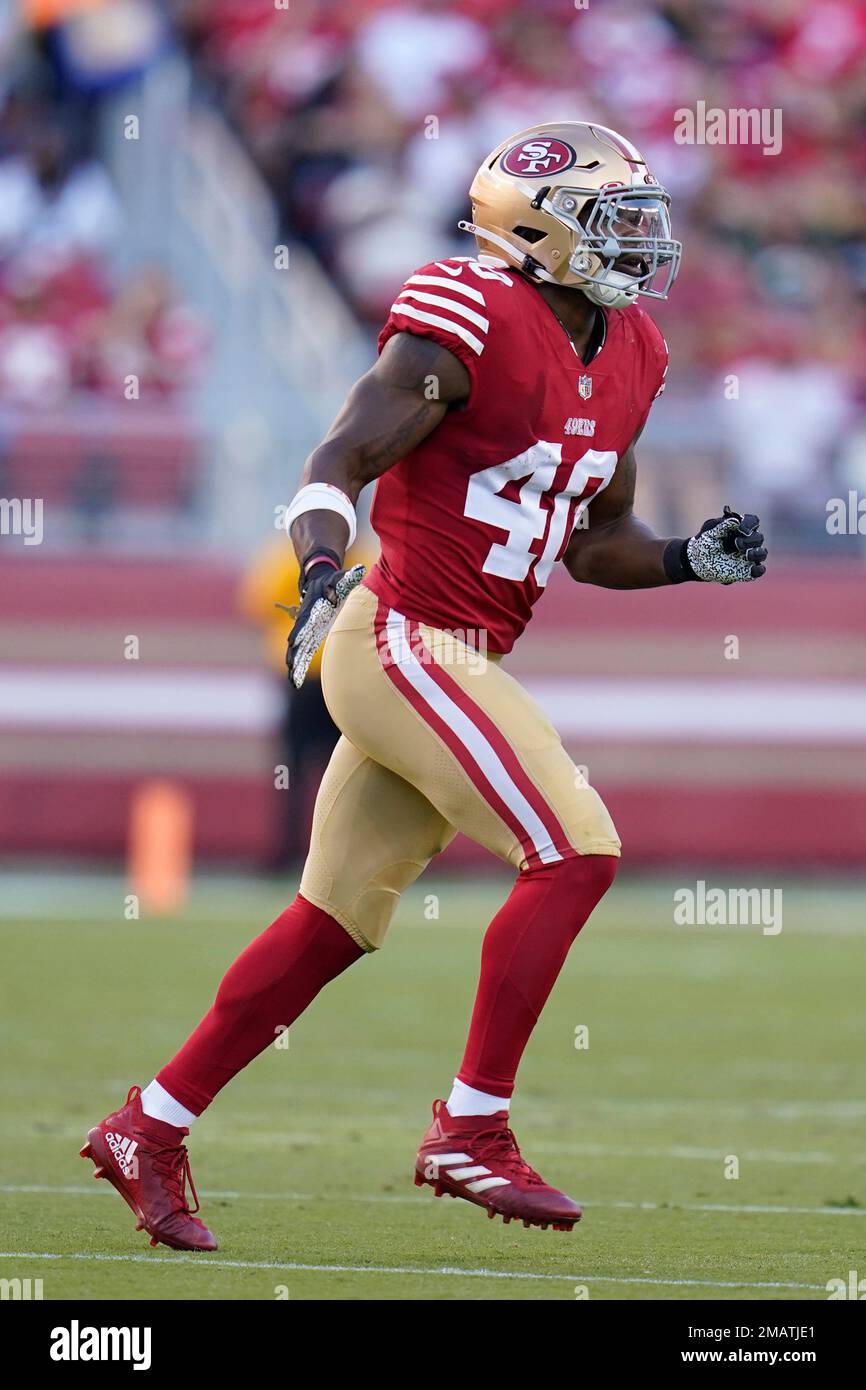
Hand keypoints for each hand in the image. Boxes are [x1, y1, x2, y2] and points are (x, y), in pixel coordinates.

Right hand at [281, 562, 365, 688]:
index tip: (292, 643)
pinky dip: (299, 665)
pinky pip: (304, 652)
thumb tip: (357, 572)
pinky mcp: (311, 635)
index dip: (298, 632)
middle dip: (293, 654)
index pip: (303, 623)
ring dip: (294, 664)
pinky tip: (296, 679)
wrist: (321, 581)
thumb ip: (346, 577)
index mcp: (312, 610)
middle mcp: (306, 622)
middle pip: (297, 640)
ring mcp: (307, 630)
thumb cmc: (333, 581)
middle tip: (291, 668)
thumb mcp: (340, 579)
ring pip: (298, 650)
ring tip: (293, 680)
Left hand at [665, 506, 766, 584]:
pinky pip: (758, 571)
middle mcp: (748, 541)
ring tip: (747, 554)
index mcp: (741, 528)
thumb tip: (736, 521)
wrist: (696, 561)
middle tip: (736, 543)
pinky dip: (759, 570)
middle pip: (759, 537)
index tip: (741, 529)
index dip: (750, 524)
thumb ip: (722, 525)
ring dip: (757, 553)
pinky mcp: (746, 571)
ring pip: (762, 553)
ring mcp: (748, 556)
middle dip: (749, 540)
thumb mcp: (710, 531)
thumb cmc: (705, 542)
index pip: (753, 521)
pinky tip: (756, 569)